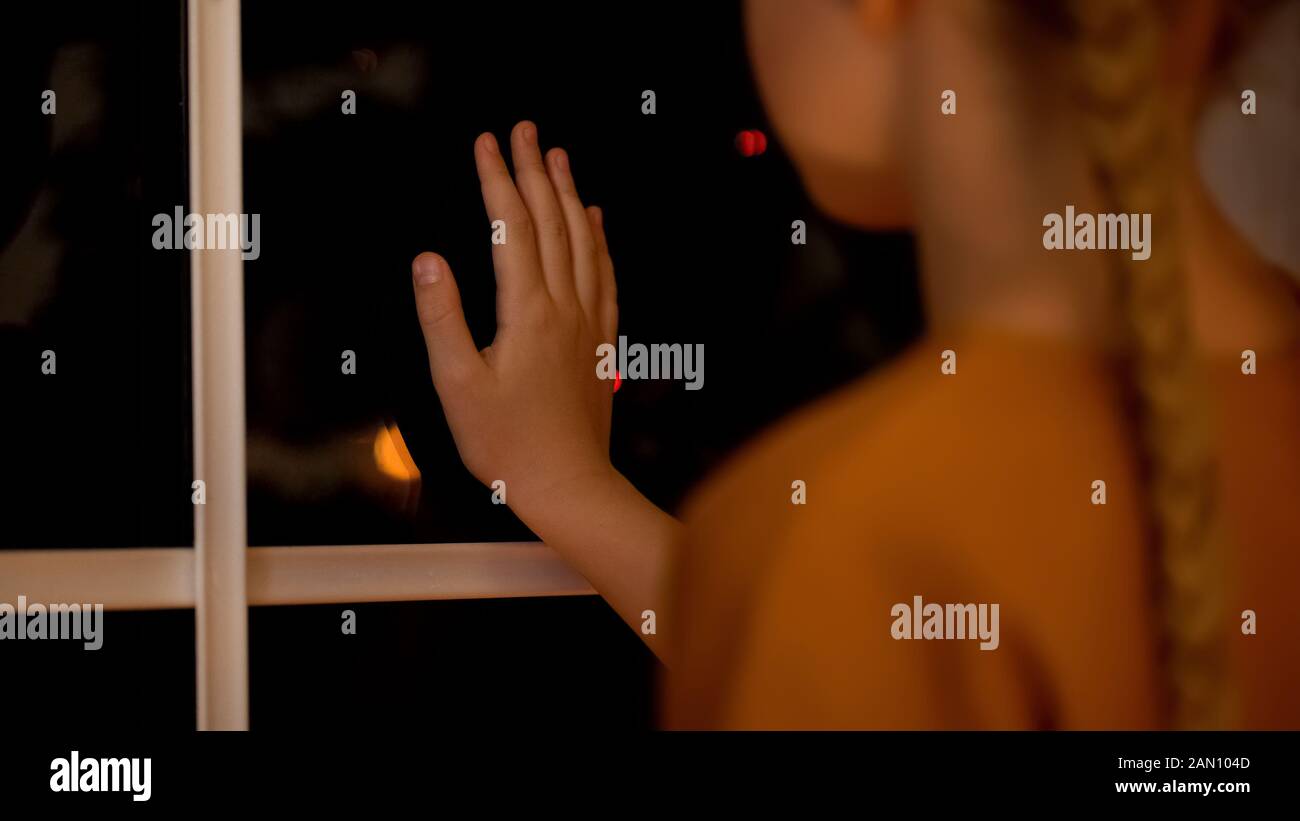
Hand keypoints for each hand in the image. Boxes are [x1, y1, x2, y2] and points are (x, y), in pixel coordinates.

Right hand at [411, 121, 618, 512]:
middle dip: (534, 170)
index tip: (486, 141)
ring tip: (559, 158)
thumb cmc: (508, 444)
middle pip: (552, 222)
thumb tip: (428, 261)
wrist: (568, 485)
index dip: (496, 179)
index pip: (511, 227)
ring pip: (583, 242)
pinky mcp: (599, 343)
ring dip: (569, 195)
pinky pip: (605, 276)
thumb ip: (442, 318)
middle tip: (524, 129)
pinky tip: (596, 223)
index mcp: (527, 312)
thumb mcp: (458, 384)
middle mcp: (564, 307)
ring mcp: (588, 323)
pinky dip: (599, 241)